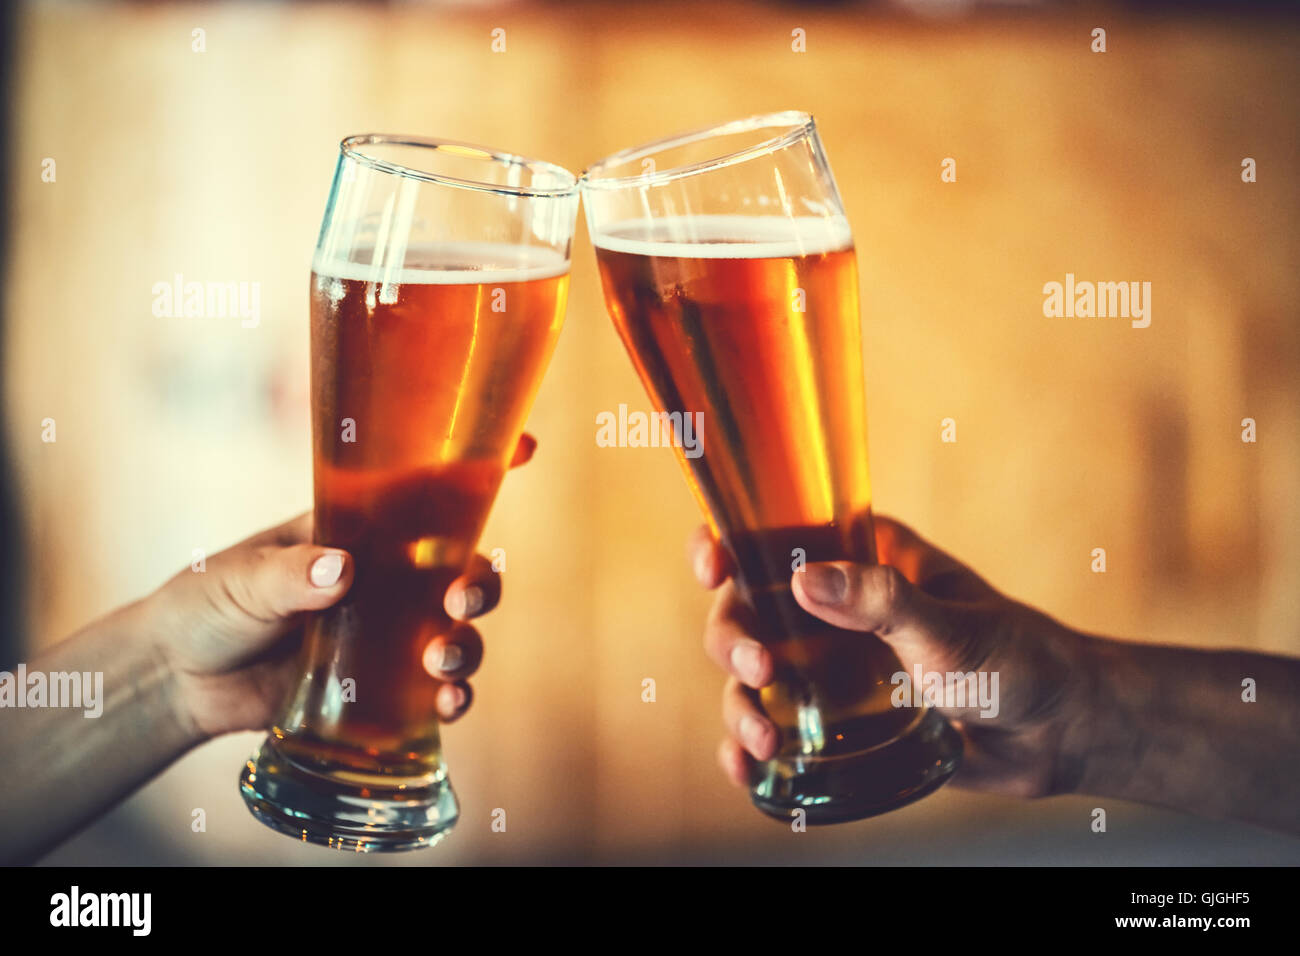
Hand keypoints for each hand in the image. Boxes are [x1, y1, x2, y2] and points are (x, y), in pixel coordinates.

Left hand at [143, 433, 537, 741]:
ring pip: (458, 630)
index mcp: (357, 529)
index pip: (426, 489)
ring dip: (467, 643)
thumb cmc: (206, 603)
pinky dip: (454, 696)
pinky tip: (447, 704)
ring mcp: (386, 633)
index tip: (528, 447)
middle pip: (462, 567)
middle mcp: (385, 578)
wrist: (178, 679)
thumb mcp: (241, 579)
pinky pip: (435, 691)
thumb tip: (342, 569)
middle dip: (480, 580)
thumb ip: (290, 574)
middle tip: (461, 599)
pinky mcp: (379, 687)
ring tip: (439, 661)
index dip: (480, 466)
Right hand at [690, 514, 1095, 799]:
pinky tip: (747, 770)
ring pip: (748, 675)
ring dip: (738, 704)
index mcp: (857, 556)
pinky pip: (773, 727)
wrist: (1053, 733)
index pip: (773, 533)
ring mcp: (827, 666)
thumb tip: (803, 582)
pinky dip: (748, 748)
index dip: (727, 543)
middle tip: (759, 668)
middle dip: (733, 639)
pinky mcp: (834, 720)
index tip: (714, 569)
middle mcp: (831, 608)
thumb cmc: (1015, 659)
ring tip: (763, 741)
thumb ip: (882, 601)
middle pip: (744, 610)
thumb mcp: (950, 625)